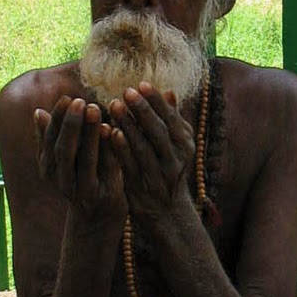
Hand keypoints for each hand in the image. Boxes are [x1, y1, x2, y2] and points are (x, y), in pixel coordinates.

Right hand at [34, 96, 125, 224]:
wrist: (98, 218)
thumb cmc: (82, 178)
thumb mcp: (63, 161)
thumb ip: (52, 139)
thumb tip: (38, 112)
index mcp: (48, 168)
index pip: (49, 140)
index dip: (57, 119)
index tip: (67, 98)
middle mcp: (61, 180)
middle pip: (64, 150)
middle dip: (71, 124)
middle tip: (81, 101)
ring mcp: (81, 189)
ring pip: (85, 159)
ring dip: (90, 134)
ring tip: (97, 110)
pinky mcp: (102, 196)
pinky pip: (106, 169)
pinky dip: (108, 149)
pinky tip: (114, 130)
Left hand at [108, 85, 195, 224]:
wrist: (168, 213)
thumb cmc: (169, 171)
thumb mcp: (178, 147)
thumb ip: (173, 121)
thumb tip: (170, 91)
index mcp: (185, 145)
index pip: (171, 118)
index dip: (156, 101)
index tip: (142, 84)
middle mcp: (175, 159)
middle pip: (158, 130)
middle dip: (142, 110)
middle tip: (126, 91)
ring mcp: (158, 174)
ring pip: (143, 146)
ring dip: (128, 125)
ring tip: (114, 105)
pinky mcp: (141, 186)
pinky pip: (130, 164)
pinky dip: (121, 148)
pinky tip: (111, 132)